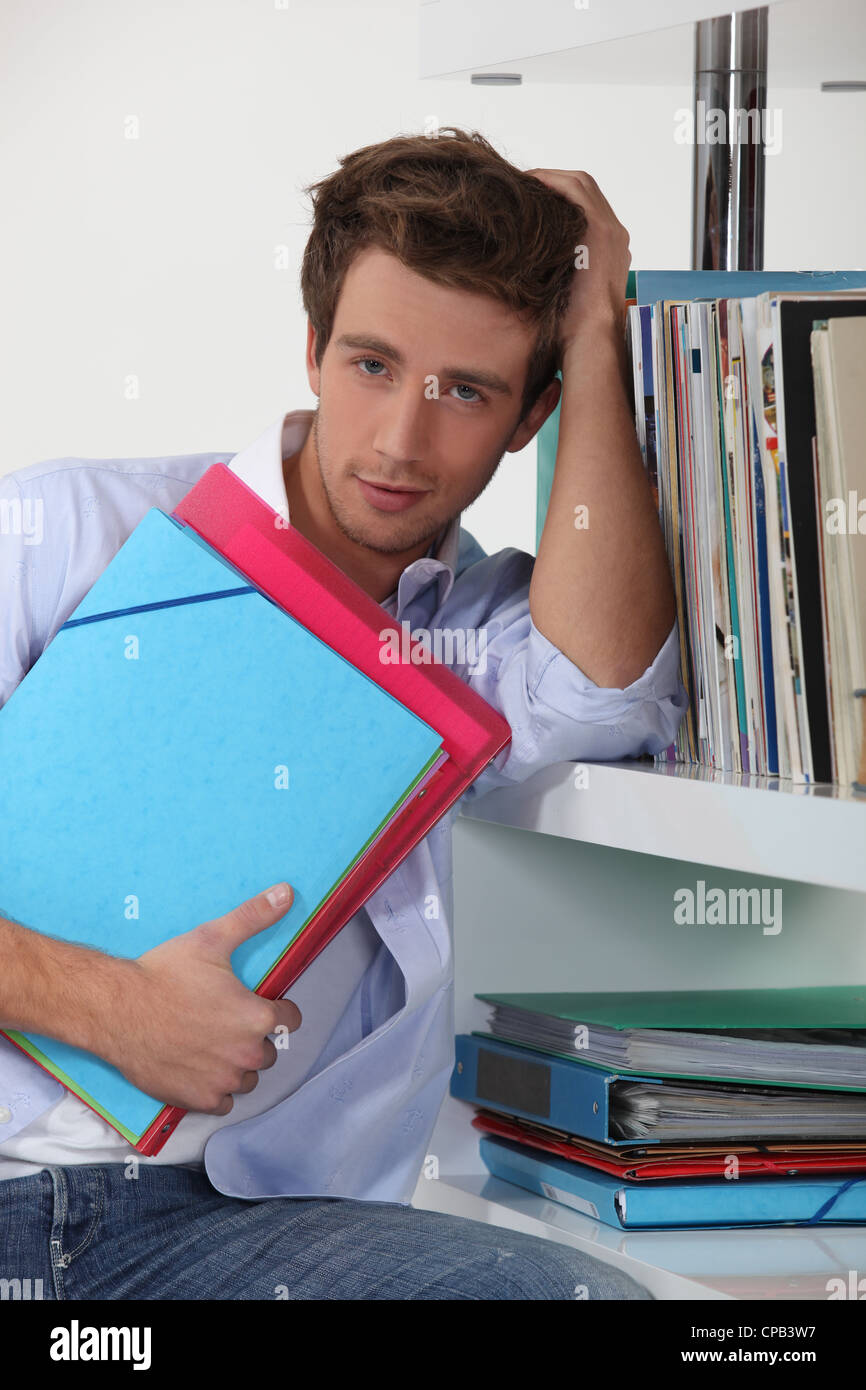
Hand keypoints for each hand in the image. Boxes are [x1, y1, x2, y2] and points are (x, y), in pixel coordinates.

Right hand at [102, 884, 301, 1115]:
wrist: (117, 1009)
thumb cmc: (165, 974)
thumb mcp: (212, 939)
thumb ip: (254, 916)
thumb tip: (286, 892)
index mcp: (258, 1017)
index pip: (291, 1019)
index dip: (277, 1008)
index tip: (257, 1003)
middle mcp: (247, 1054)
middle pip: (269, 1050)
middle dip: (254, 1038)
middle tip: (226, 1022)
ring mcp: (224, 1080)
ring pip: (248, 1078)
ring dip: (238, 1065)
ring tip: (213, 1044)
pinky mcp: (199, 1100)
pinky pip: (224, 1101)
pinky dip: (217, 1089)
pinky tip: (200, 1068)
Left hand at [525, 168, 631, 345]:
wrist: (591, 336)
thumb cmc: (574, 326)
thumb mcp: (566, 290)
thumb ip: (559, 270)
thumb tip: (529, 265)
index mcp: (610, 249)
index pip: (588, 209)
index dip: (561, 197)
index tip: (536, 201)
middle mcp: (615, 235)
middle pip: (586, 191)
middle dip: (556, 182)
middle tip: (527, 184)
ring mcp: (611, 230)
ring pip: (582, 185)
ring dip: (552, 178)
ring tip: (525, 181)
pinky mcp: (601, 230)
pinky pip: (576, 190)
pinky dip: (553, 181)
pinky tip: (531, 183)